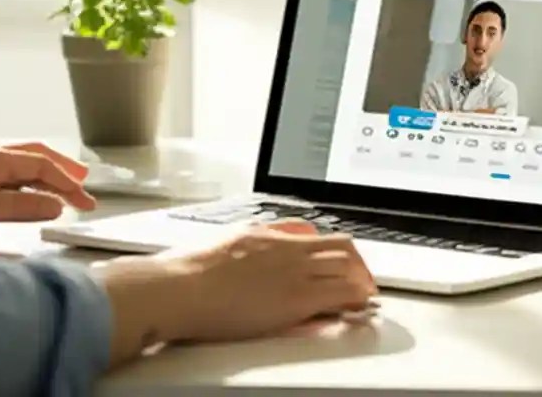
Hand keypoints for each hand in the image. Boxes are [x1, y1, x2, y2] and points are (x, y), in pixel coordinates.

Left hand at [0, 143, 96, 233]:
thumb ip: (16, 208)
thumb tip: (55, 206)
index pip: (42, 166)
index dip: (67, 184)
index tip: (86, 202)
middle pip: (34, 156)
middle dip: (61, 169)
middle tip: (84, 185)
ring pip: (20, 164)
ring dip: (45, 173)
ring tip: (62, 185)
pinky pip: (5, 174)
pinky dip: (25, 181)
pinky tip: (22, 193)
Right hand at [95, 220, 376, 365]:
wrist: (179, 288)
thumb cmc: (186, 275)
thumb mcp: (218, 246)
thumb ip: (240, 246)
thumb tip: (250, 250)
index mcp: (264, 235)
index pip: (311, 233)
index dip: (328, 249)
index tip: (332, 261)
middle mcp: (285, 249)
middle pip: (339, 245)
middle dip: (355, 262)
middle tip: (359, 280)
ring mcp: (293, 272)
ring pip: (347, 267)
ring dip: (360, 281)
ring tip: (362, 297)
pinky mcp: (296, 300)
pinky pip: (341, 296)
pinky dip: (355, 301)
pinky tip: (356, 309)